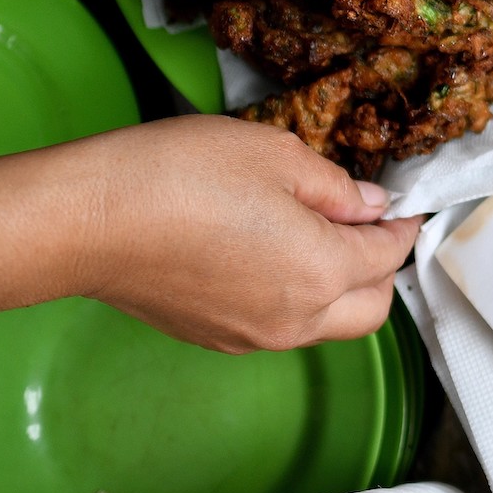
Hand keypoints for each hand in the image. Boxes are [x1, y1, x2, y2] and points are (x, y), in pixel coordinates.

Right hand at [0, 115, 420, 352]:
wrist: (89, 221)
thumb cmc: (180, 174)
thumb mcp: (275, 154)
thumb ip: (335, 186)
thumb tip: (368, 205)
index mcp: (322, 272)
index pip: (389, 256)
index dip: (403, 224)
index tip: (403, 201)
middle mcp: (296, 319)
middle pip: (371, 309)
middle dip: (382, 269)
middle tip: (367, 222)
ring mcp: (253, 336)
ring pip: (326, 325)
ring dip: (339, 289)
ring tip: (316, 233)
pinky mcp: (215, 338)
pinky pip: (280, 327)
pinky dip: (294, 298)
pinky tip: (269, 254)